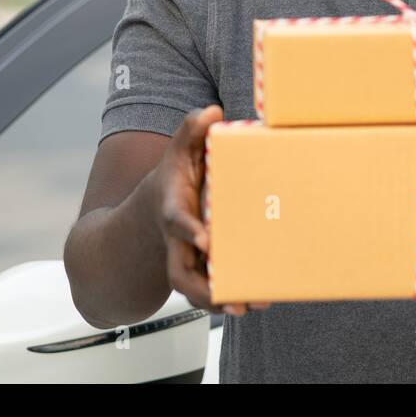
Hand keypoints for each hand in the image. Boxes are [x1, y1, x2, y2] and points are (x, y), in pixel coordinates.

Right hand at [153, 105, 271, 316]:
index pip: (177, 222)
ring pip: (196, 289)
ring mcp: (188, 258)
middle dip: (201, 287)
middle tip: (225, 294)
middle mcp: (178, 240)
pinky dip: (230, 299)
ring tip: (250, 305)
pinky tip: (258, 301)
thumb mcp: (179, 149)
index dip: (189, 232)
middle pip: (180, 272)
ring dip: (220, 301)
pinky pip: (212, 289)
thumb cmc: (175, 177)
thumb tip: (213, 111)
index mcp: (173, 208)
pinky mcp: (201, 268)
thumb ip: (192, 129)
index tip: (206, 240)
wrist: (157, 205)